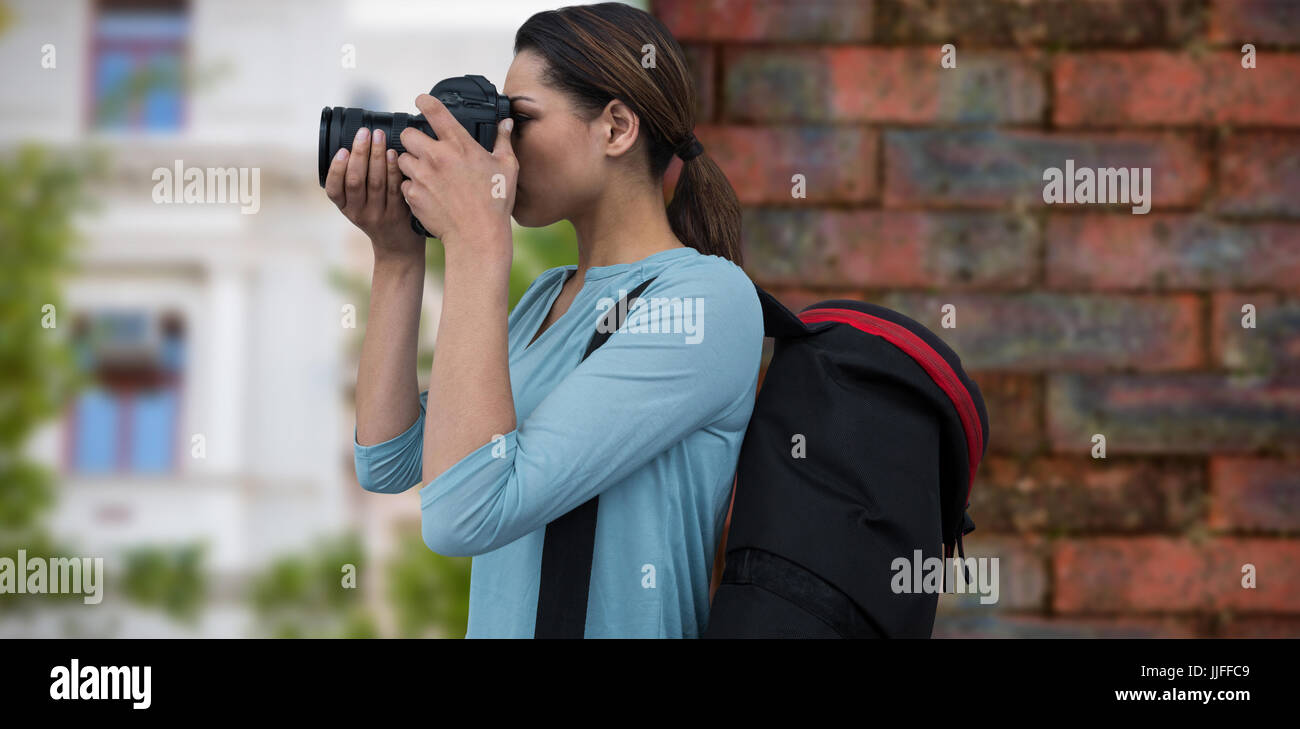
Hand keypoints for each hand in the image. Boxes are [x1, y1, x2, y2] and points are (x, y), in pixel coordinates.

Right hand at [324, 126, 424, 260]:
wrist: (398, 246)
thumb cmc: (377, 216)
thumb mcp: (358, 205)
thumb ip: (354, 182)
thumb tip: (356, 145)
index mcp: (345, 208)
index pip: (333, 189)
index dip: (336, 169)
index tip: (342, 150)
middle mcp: (359, 213)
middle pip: (356, 181)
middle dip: (360, 153)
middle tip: (364, 132)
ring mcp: (379, 215)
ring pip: (376, 182)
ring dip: (377, 156)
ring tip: (378, 136)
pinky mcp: (397, 214)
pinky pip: (394, 188)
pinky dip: (393, 169)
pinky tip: (393, 154)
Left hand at [397, 93, 516, 261]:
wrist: (477, 236)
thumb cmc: (494, 202)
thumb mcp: (507, 167)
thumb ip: (504, 140)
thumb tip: (506, 123)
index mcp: (459, 145)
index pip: (433, 110)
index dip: (424, 101)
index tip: (422, 101)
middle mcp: (436, 156)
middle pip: (407, 133)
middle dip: (414, 139)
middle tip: (424, 148)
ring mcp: (422, 176)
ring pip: (402, 159)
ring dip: (411, 163)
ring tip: (427, 174)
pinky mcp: (413, 195)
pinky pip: (404, 184)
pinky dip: (412, 187)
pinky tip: (428, 194)